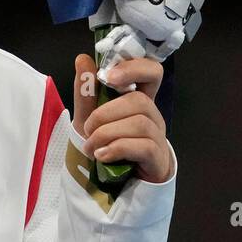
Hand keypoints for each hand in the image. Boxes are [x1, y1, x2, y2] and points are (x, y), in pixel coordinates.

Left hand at [72, 54, 174, 183]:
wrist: (118, 184)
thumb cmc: (108, 145)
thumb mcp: (90, 119)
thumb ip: (86, 92)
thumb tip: (83, 58)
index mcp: (139, 99)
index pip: (152, 72)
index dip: (134, 68)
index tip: (109, 77)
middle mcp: (152, 115)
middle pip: (139, 101)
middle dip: (105, 114)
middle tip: (88, 129)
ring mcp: (157, 136)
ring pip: (139, 123)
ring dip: (107, 134)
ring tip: (91, 147)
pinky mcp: (158, 158)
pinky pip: (143, 146)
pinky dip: (117, 149)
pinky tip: (102, 156)